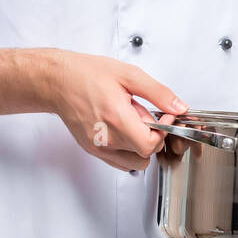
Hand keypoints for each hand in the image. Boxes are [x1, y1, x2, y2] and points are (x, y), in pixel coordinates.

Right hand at [41, 50, 187, 171]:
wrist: (58, 81)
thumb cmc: (88, 74)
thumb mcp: (130, 75)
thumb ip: (158, 93)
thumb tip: (179, 107)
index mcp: (116, 118)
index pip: (150, 145)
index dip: (164, 131)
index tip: (165, 116)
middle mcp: (105, 138)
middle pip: (144, 154)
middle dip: (154, 137)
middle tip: (147, 117)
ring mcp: (98, 147)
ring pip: (133, 163)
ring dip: (141, 147)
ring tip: (134, 123)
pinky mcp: (92, 149)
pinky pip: (119, 161)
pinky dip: (128, 151)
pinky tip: (124, 130)